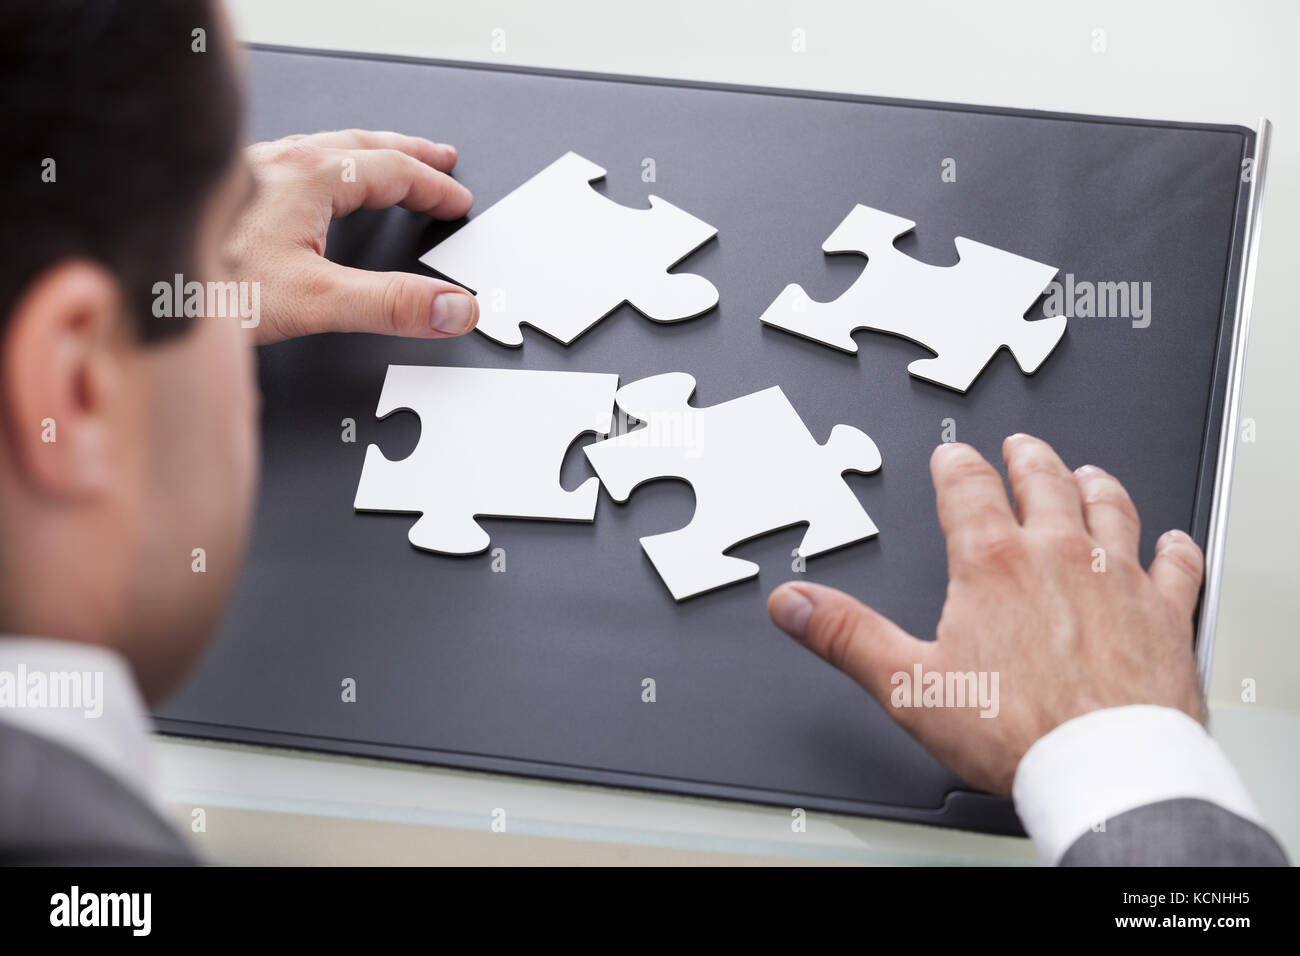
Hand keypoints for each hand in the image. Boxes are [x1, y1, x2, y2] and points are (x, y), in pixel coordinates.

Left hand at [230, 129, 477, 344]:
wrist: (135, 281)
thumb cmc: (206, 284)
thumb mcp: (316, 301)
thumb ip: (390, 305)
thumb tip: (453, 306)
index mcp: (311, 176)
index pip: (392, 170)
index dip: (432, 186)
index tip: (457, 199)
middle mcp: (280, 163)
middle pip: (360, 147)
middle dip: (406, 155)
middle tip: (438, 160)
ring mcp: (250, 173)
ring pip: (323, 152)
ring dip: (365, 158)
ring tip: (383, 167)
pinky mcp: (226, 193)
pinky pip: (292, 166)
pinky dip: (324, 171)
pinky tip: (308, 192)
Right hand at [767, 433, 1204, 795]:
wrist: (1106, 766)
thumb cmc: (1018, 731)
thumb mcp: (908, 684)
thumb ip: (846, 635)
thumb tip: (792, 603)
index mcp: (992, 563)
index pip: (968, 488)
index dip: (956, 464)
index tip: (953, 455)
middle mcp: (1059, 555)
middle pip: (1045, 482)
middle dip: (1029, 458)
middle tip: (1022, 447)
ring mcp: (1119, 577)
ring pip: (1111, 507)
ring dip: (1096, 484)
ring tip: (1089, 473)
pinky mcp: (1165, 611)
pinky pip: (1176, 563)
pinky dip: (1175, 546)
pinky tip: (1173, 541)